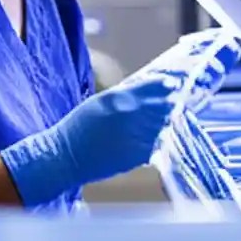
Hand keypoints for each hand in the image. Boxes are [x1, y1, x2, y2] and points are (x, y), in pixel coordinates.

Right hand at [0, 74, 177, 205]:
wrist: (66, 157)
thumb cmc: (79, 127)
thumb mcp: (99, 102)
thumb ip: (124, 95)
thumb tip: (147, 88)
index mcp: (118, 99)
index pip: (151, 87)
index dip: (164, 84)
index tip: (172, 83)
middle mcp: (130, 116)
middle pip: (161, 105)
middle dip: (168, 101)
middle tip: (175, 98)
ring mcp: (135, 137)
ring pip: (161, 124)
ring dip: (165, 119)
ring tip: (167, 115)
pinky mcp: (137, 156)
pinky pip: (155, 143)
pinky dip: (157, 137)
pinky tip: (154, 134)